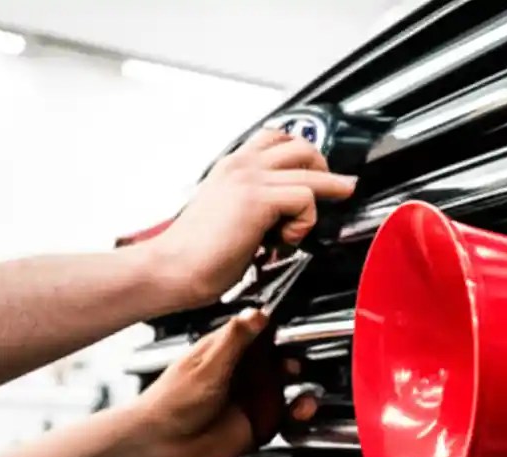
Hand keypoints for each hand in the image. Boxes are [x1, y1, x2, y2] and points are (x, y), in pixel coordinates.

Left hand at [128, 307, 317, 456]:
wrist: (162, 443)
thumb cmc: (171, 402)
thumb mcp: (207, 365)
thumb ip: (234, 340)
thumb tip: (256, 313)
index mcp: (227, 351)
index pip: (259, 333)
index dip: (278, 331)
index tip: (292, 330)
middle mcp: (242, 373)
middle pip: (279, 360)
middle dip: (293, 360)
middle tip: (294, 363)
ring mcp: (251, 398)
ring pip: (287, 387)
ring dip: (301, 385)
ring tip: (300, 388)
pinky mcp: (258, 423)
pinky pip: (287, 416)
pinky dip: (299, 412)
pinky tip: (300, 408)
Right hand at [142, 129, 356, 308]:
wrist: (173, 267)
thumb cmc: (197, 252)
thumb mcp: (229, 214)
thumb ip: (255, 205)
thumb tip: (283, 215)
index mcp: (231, 166)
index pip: (275, 138)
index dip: (302, 153)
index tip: (316, 172)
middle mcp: (241, 165)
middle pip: (301, 145)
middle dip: (323, 167)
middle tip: (333, 190)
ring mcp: (249, 179)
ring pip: (310, 169)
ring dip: (320, 197)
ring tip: (304, 223)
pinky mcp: (257, 199)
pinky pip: (306, 198)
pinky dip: (306, 221)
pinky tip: (286, 239)